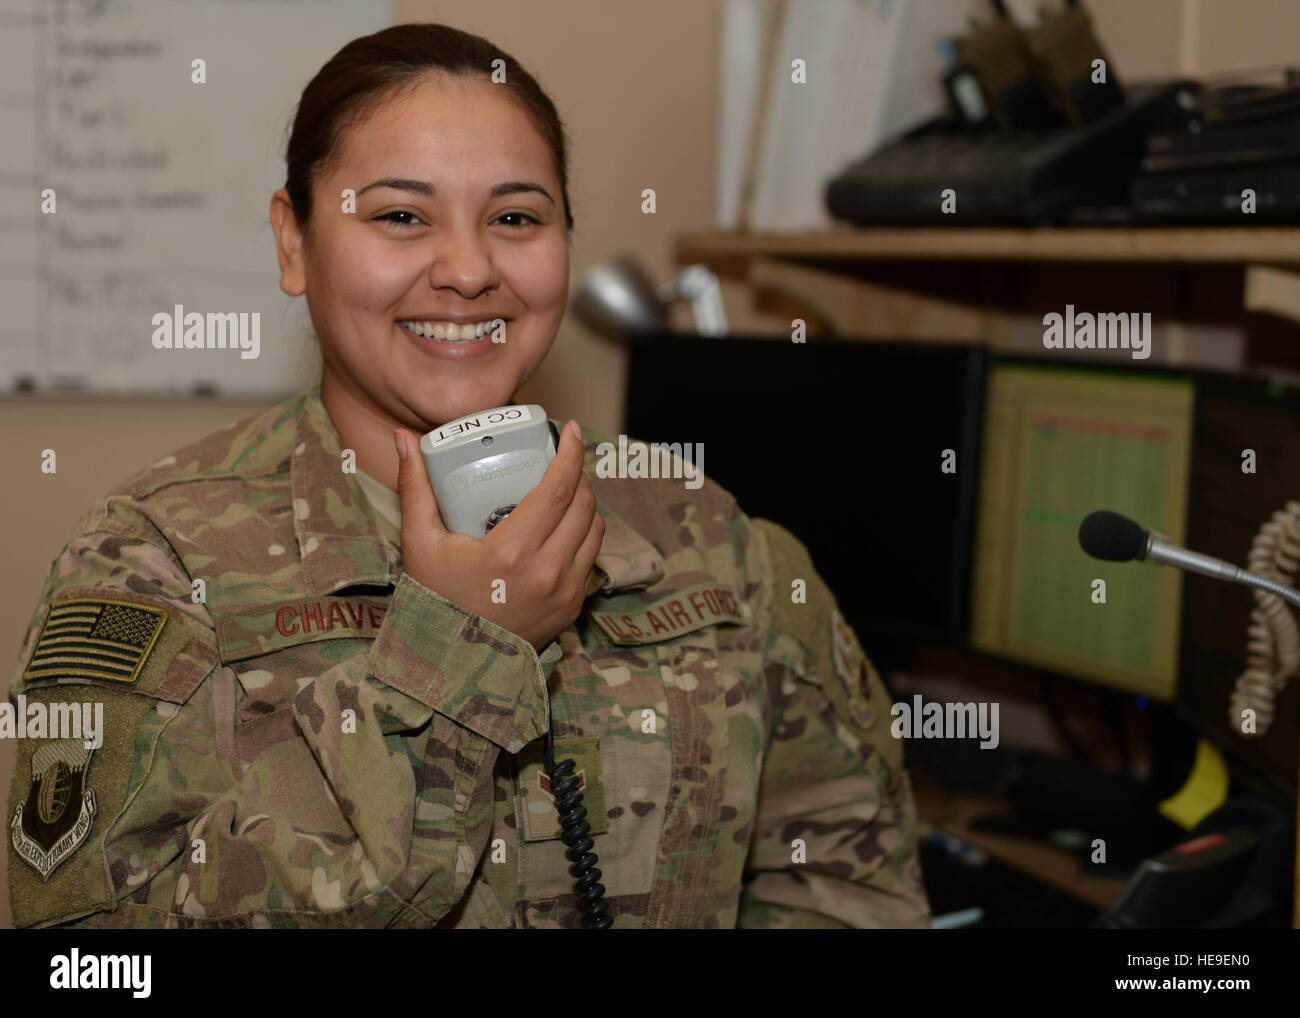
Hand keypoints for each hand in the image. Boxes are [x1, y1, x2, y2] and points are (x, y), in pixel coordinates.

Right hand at [392, 419, 604, 651]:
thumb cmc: (434, 601)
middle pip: (584, 505)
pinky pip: (590, 560)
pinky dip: (584, 536)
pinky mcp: (572, 608)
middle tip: (561, 459)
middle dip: (578, 475)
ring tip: (565, 491)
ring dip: (585, 505)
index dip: (571, 453)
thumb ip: (415, 487)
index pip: (559, 489)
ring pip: (594, 531)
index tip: (570, 429)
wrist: (452, 666)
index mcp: (513, 552)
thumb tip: (403, 438)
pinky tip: (565, 527)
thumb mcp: (420, 543)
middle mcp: (548, 572)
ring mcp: (565, 593)